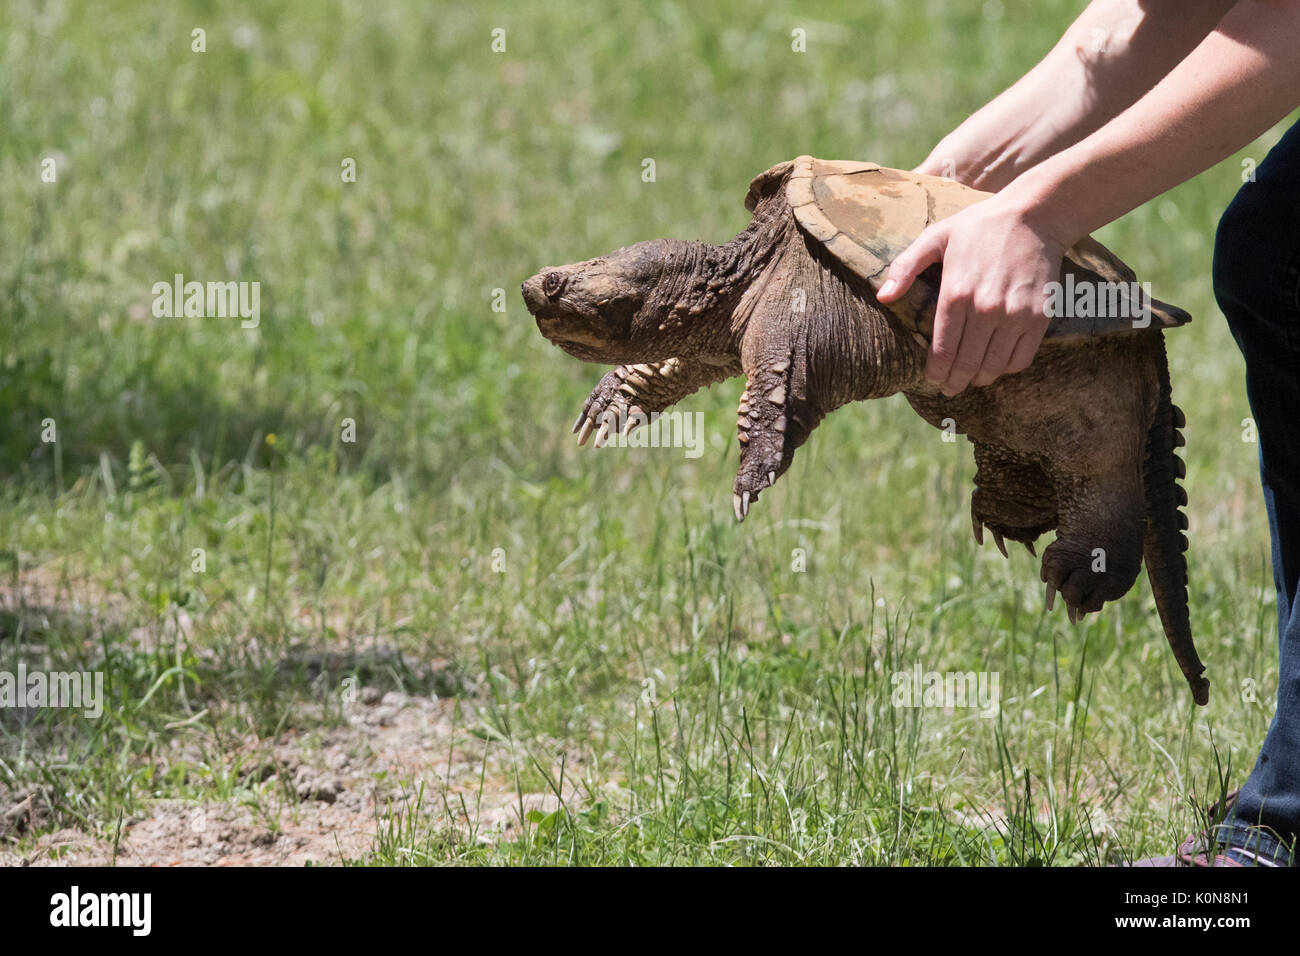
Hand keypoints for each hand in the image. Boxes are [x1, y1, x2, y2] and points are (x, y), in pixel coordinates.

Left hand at [876, 195, 1063, 394]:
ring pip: (993, 367)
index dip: (935, 372)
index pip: (942, 351)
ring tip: (971, 378)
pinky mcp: (1040, 317)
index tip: (932, 378)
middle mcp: (986, 309)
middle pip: (966, 365)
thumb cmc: (979, 227)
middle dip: (954, 382)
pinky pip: (1021, 359)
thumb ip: (905, 267)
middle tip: (949, 388)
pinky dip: (1007, 368)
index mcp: (956, 294)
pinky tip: (998, 363)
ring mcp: (1015, 315)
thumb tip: (883, 297)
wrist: (1034, 215)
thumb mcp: (935, 237)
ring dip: (979, 378)